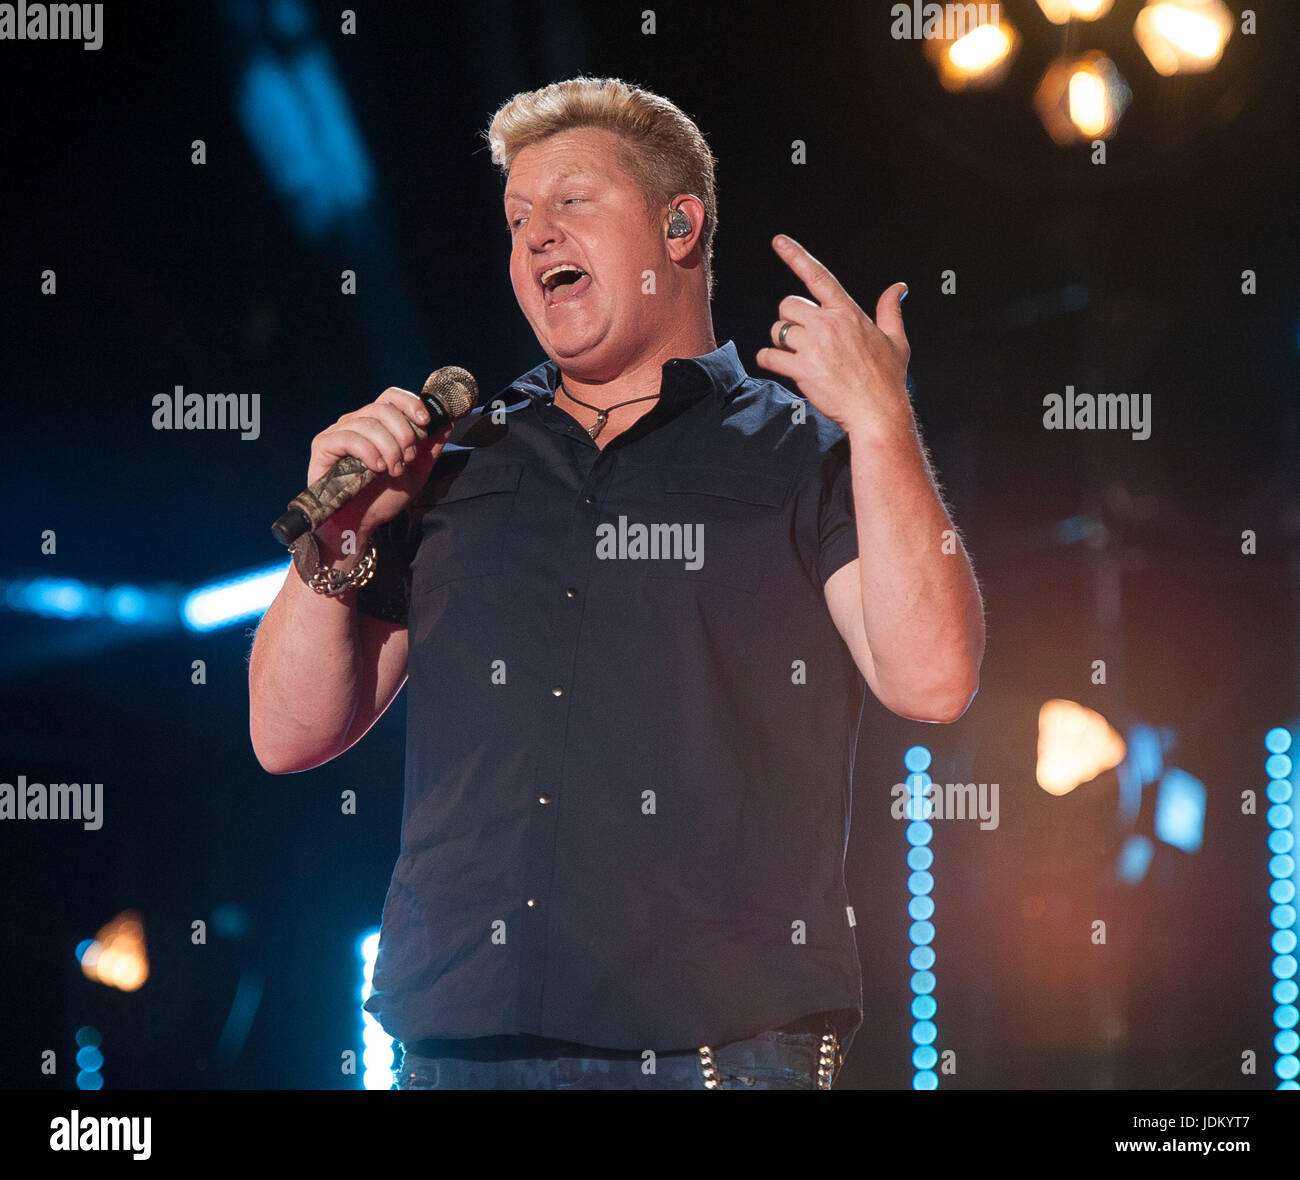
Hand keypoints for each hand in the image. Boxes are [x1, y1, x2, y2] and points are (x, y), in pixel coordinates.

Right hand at [307, 387, 450, 542]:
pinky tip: (377, 468)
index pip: (391, 397)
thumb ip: (431, 447)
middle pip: (382, 408)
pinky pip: (349, 437)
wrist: (361, 523)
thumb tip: (446, 422)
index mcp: (376, 423)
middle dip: (403, 433)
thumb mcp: (417, 471)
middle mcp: (355, 422)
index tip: (425, 422)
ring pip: (368, 423)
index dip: (410, 404)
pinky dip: (368, 452)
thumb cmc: (384, 497)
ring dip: (388, 448)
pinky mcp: (323, 445)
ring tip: (393, 471)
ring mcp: (338, 432)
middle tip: (409, 458)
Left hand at [755, 234, 910, 436]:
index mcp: (848, 312)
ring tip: (797, 355)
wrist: (877, 411)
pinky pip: (769, 356)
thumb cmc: (887, 379)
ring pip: (777, 329)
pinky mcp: (801, 369)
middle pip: (788, 304)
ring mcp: (813, 346)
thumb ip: (890, 310)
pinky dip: (767, 359)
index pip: (818, 276)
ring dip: (780, 341)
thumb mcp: (896, 340)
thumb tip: (899, 287)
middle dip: (790, 319)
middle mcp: (828, 324)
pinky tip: (777, 364)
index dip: (796, 255)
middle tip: (802, 337)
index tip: (778, 241)